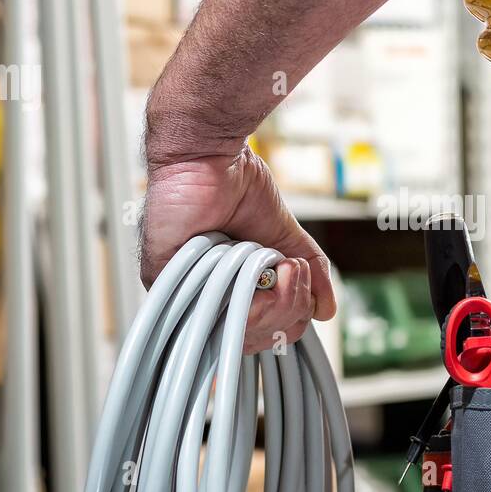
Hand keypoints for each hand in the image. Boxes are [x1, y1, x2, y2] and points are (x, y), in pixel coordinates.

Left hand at [140, 146, 336, 352]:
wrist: (209, 152)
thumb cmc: (237, 184)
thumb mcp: (284, 236)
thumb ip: (309, 272)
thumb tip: (327, 310)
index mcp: (231, 291)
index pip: (262, 334)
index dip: (287, 322)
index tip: (298, 286)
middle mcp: (208, 297)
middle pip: (253, 339)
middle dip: (285, 310)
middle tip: (291, 272)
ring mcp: (185, 291)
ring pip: (234, 330)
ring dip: (270, 300)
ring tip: (277, 264)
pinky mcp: (163, 278)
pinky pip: (208, 308)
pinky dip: (239, 288)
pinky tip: (247, 262)